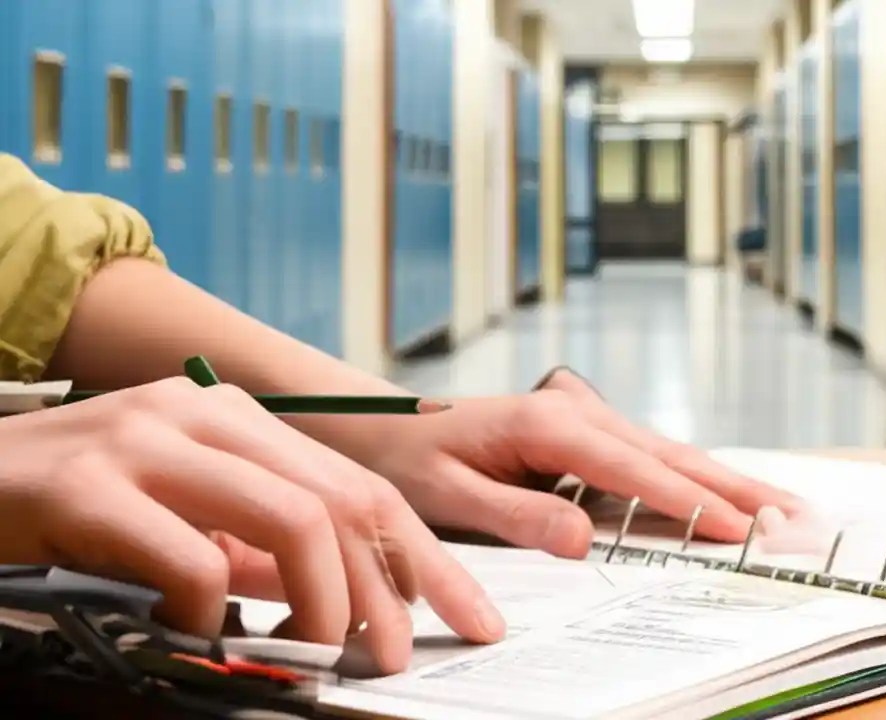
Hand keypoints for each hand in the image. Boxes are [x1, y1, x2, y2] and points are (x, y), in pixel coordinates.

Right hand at [0, 378, 503, 673]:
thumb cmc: (71, 502)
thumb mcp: (180, 511)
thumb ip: (252, 541)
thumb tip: (336, 595)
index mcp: (237, 419)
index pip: (362, 487)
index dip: (425, 556)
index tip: (467, 612)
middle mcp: (205, 414)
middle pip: (344, 502)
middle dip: (387, 591)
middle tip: (392, 656)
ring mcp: (148, 440)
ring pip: (293, 519)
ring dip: (321, 602)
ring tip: (309, 649)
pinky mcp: (89, 485)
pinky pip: (192, 558)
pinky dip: (211, 609)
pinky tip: (192, 625)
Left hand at [374, 368, 806, 558]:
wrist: (389, 424)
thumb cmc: (414, 459)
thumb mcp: (450, 496)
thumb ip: (518, 515)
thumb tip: (585, 539)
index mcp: (549, 428)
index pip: (634, 470)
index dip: (689, 502)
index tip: (738, 527)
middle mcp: (578, 415)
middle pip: (671, 454)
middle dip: (735, 487)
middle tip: (795, 515)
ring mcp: (586, 420)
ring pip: (670, 453)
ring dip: (727, 481)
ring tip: (784, 505)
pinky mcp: (587, 435)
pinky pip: (651, 457)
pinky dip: (696, 477)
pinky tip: (726, 494)